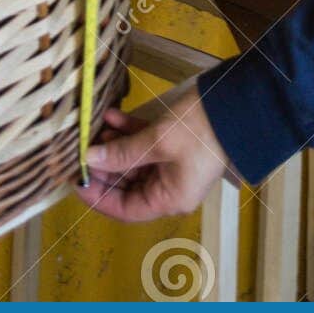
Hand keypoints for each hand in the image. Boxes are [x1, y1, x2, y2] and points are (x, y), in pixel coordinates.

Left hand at [80, 80, 235, 221]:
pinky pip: (145, 145)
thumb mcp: (159, 141)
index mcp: (169, 200)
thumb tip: (90, 159)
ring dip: (114, 144)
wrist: (238, 103)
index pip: (123, 209)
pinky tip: (113, 116)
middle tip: (83, 147)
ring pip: (133, 161)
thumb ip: (123, 152)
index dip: (97, 196)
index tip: (76, 179)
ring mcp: (173, 166)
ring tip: (97, 126)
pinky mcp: (176, 146)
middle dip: (103, 164)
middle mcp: (170, 189)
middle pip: (126, 184)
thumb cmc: (202, 129)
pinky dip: (129, 132)